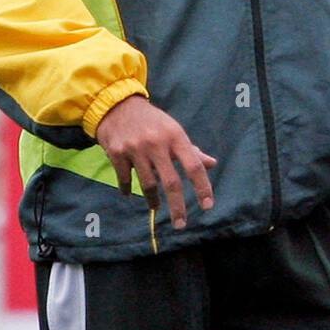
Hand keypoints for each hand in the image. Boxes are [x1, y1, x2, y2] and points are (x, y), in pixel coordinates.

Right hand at [95, 95, 216, 229]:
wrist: (117, 105)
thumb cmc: (152, 121)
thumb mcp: (173, 131)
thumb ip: (191, 150)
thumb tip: (212, 164)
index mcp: (175, 136)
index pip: (193, 165)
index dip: (202, 186)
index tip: (208, 206)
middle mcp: (157, 143)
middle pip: (171, 182)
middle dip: (178, 207)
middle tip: (181, 224)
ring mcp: (136, 148)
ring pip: (148, 184)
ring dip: (153, 200)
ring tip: (156, 206)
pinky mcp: (117, 153)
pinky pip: (125, 179)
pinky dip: (127, 189)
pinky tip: (129, 194)